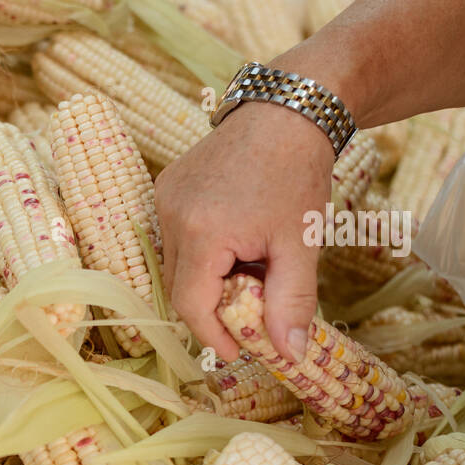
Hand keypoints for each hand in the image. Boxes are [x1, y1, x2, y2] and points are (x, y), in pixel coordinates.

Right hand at [155, 101, 334, 362]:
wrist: (288, 109)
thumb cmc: (298, 174)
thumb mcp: (301, 243)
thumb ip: (292, 302)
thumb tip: (290, 354)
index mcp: (202, 233)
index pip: (191, 306)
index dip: (213, 336)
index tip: (237, 350)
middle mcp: (170, 216)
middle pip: (180, 288)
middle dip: (213, 309)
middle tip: (252, 312)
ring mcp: (163, 199)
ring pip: (176, 265)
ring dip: (208, 280)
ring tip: (249, 268)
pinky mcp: (165, 188)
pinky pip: (175, 238)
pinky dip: (202, 253)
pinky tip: (235, 240)